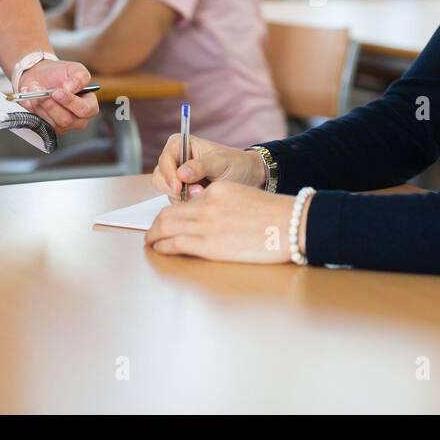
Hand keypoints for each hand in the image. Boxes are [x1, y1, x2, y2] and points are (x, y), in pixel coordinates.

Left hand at [14, 58, 98, 132]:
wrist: (41, 76)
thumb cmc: (60, 74)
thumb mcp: (75, 69)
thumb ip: (80, 77)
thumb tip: (71, 88)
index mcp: (89, 105)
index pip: (84, 110)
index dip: (70, 102)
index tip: (57, 91)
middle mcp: (78, 119)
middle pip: (66, 120)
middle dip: (51, 104)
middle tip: (40, 89)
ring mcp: (62, 125)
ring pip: (51, 122)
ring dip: (40, 104)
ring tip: (33, 88)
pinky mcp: (47, 127)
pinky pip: (39, 122)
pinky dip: (32, 108)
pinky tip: (29, 97)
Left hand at [144, 179, 309, 263]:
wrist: (290, 224)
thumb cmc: (275, 215)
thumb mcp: (244, 198)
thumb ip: (223, 204)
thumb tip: (209, 219)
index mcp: (217, 190)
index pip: (186, 202)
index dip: (174, 213)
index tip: (170, 222)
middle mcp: (207, 203)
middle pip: (169, 212)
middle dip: (156, 224)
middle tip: (152, 232)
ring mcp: (206, 224)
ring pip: (166, 227)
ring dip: (153, 235)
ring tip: (150, 242)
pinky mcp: (208, 245)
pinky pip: (174, 243)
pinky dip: (162, 246)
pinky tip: (159, 249)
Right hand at [152, 134, 266, 201]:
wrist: (248, 177)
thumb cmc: (236, 164)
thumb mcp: (220, 162)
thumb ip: (201, 166)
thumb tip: (181, 173)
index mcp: (180, 144)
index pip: (164, 160)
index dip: (169, 175)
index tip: (178, 188)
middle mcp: (175, 159)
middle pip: (160, 177)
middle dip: (176, 189)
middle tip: (197, 192)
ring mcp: (176, 176)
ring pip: (167, 191)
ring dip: (183, 197)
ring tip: (204, 192)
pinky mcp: (181, 191)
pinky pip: (175, 201)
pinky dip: (187, 203)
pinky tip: (203, 198)